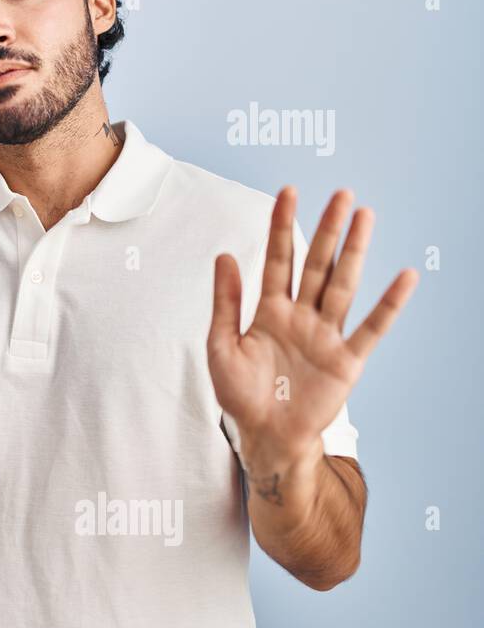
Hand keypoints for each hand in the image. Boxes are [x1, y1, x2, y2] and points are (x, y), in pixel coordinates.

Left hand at [207, 186, 417, 469]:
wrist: (264, 435)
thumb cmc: (240, 393)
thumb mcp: (221, 346)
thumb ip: (226, 302)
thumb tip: (225, 255)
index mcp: (270, 310)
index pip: (279, 259)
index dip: (282, 226)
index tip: (289, 192)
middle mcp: (302, 316)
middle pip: (317, 264)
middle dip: (328, 230)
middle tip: (342, 194)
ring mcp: (326, 335)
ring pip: (343, 285)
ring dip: (354, 252)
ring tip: (366, 217)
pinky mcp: (346, 360)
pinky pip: (371, 328)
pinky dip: (389, 304)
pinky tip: (405, 277)